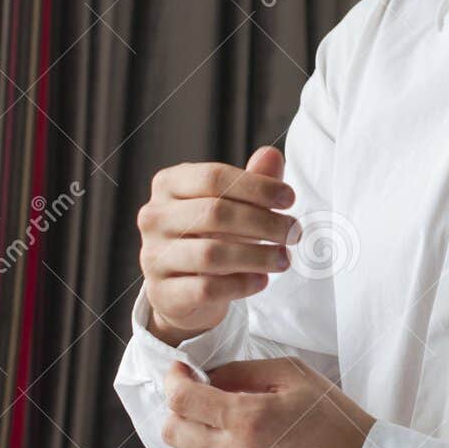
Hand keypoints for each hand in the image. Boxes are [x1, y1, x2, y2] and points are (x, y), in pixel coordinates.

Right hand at [137, 145, 300, 341]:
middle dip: (264, 223)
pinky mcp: (163, 293)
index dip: (257, 186)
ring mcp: (154, 256)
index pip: (213, 177)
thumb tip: (272, 155)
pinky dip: (240, 284)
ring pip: (211, 254)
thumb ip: (253, 181)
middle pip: (215, 213)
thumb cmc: (211, 236)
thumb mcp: (233, 205)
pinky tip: (262, 280)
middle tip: (294, 233)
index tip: (290, 199)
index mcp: (168, 184)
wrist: (181, 290)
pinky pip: (206, 288)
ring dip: (257, 256)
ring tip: (284, 259)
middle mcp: (154, 217)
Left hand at [160, 355, 375, 447]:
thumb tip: (208, 376)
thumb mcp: (295, 376)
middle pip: (172, 431)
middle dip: (177, 409)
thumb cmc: (332, 418)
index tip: (181, 372)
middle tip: (198, 398)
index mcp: (248, 417)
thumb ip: (244, 371)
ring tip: (219, 426)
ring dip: (192, 437)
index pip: (182, 400)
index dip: (173, 379)